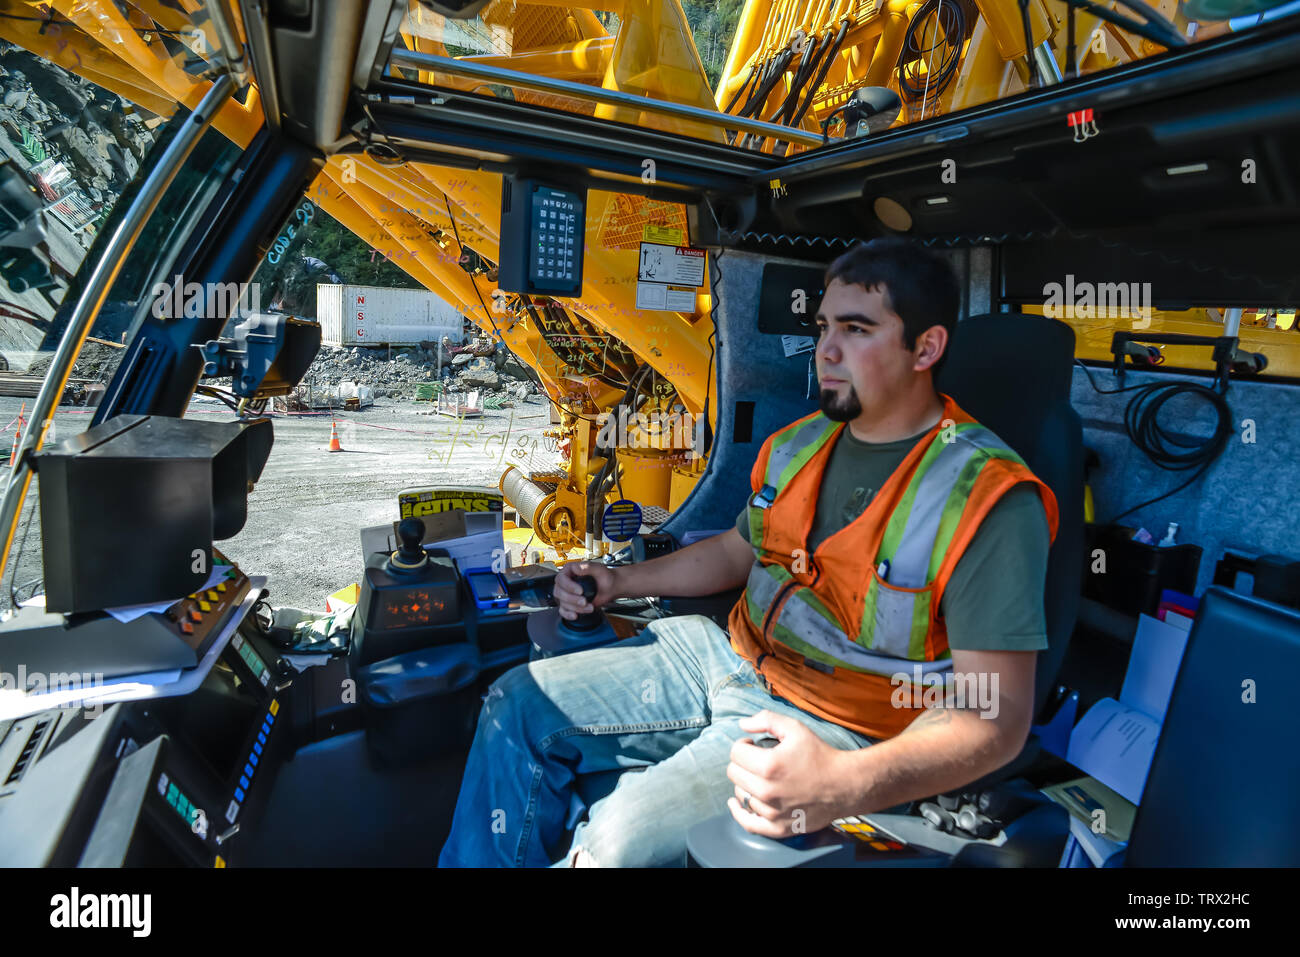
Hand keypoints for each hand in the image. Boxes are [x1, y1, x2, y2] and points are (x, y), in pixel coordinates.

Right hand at [552, 561, 618, 620]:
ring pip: (562, 603)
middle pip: (559, 592)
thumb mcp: (598, 569)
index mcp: (569, 570)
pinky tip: (576, 615)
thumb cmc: (604, 576)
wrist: (609, 587)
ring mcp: (566, 593)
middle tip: (584, 601)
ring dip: (575, 607)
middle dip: (571, 599)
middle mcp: (565, 582)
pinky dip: (568, 614)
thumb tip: (575, 568)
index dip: (569, 586)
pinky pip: (563, 611)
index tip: (580, 591)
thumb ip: (587, 566)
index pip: (561, 579)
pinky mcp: (569, 603)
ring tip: (589, 607)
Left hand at [725, 711, 856, 838]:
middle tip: (757, 760)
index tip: (754, 745)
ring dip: (746, 784)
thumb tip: (742, 724)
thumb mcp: (795, 729)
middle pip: (734, 773)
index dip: (744, 744)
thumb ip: (766, 719)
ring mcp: (772, 812)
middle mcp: (767, 791)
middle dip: (742, 763)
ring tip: (761, 778)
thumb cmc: (820, 755)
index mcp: (769, 765)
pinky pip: (748, 823)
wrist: (844, 785)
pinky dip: (739, 812)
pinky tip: (736, 803)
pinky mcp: (778, 828)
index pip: (736, 753)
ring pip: (740, 794)